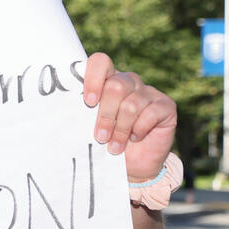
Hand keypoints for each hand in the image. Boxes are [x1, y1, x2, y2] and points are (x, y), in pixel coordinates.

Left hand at [81, 52, 177, 181]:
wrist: (133, 166)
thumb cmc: (106, 142)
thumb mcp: (89, 126)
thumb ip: (82, 111)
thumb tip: (62, 106)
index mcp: (107, 80)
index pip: (101, 62)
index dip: (93, 78)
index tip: (89, 101)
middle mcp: (129, 82)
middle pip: (115, 86)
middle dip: (105, 115)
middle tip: (100, 136)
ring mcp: (149, 92)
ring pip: (131, 104)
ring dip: (120, 130)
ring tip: (114, 147)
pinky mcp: (166, 106)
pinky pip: (151, 113)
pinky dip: (139, 129)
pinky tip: (135, 138)